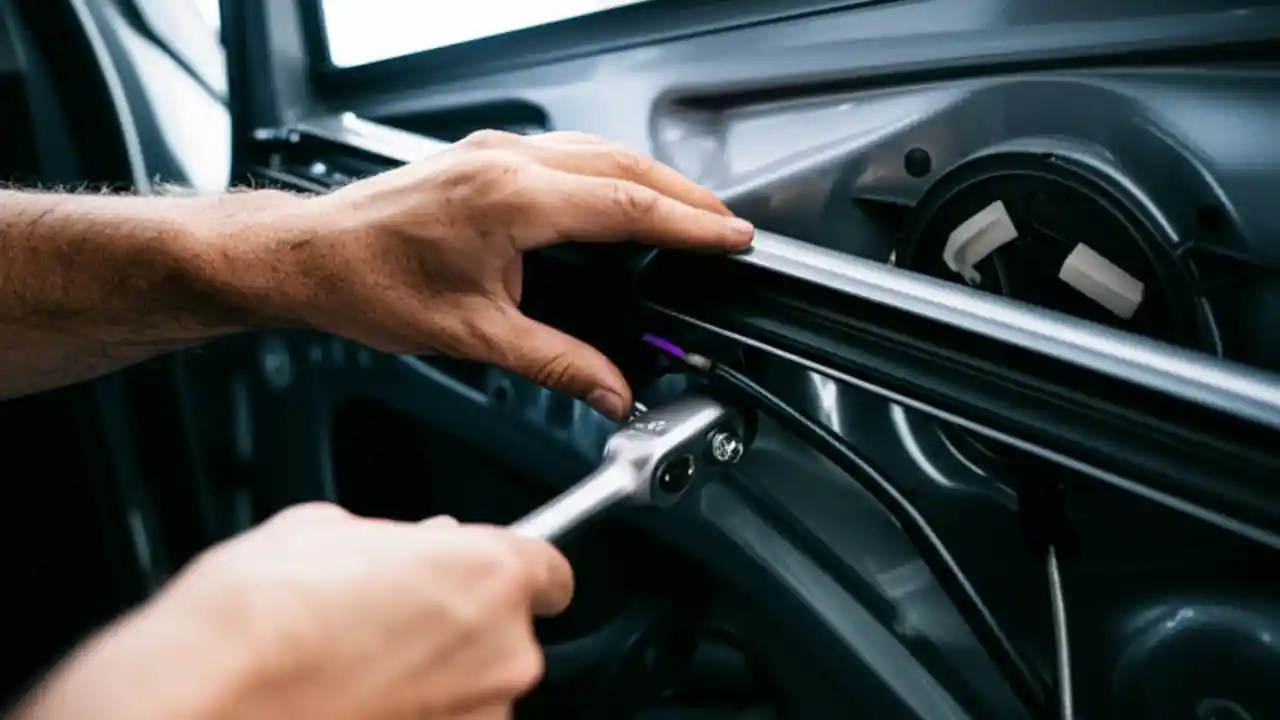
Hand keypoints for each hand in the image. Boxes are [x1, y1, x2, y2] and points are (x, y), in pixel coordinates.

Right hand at [15, 504, 571, 719]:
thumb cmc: (260, 616)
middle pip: (507, 636)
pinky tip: (355, 704)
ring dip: (436, 682)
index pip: (549, 571)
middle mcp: (502, 653)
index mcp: (489, 574)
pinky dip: (415, 717)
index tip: (488, 579)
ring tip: (358, 673)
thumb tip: (414, 546)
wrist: (203, 704)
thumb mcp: (327, 531)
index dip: (512, 574)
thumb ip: (398, 541)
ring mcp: (477, 719)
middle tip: (390, 623)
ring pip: (475, 692)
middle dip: (459, 628)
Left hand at [210, 130, 753, 418]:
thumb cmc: (369, 284)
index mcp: (511, 199)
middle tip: (724, 226)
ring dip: (649, 179)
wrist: (308, 257)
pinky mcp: (483, 156)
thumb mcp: (474, 336)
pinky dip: (610, 173)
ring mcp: (493, 151)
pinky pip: (567, 152)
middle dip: (684, 194)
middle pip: (624, 165)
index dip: (689, 222)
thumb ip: (557, 364)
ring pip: (598, 151)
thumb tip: (612, 390)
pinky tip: (620, 198)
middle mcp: (506, 162)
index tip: (730, 236)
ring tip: (686, 213)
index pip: (627, 205)